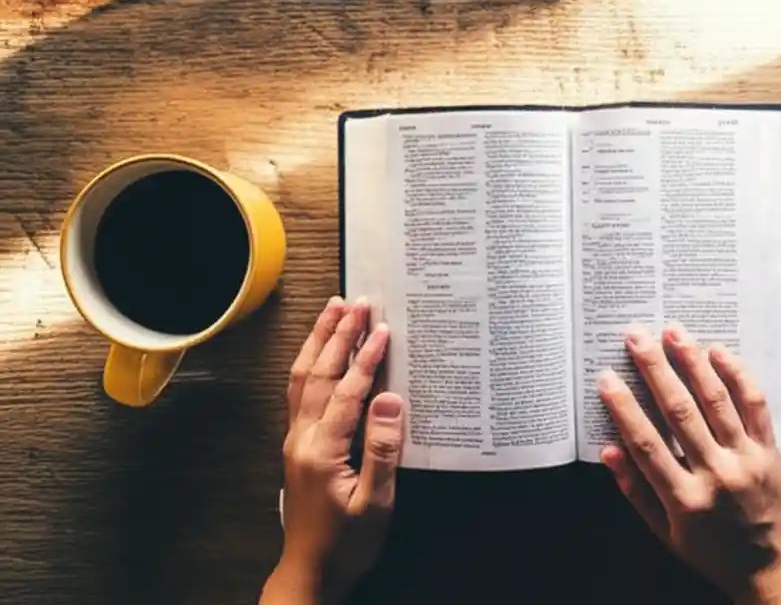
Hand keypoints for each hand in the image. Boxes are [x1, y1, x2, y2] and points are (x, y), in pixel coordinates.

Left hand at [261, 297, 405, 604]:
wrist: (310, 573)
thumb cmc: (347, 544)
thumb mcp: (375, 504)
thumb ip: (382, 451)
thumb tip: (390, 401)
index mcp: (321, 450)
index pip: (347, 392)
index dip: (366, 359)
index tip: (383, 329)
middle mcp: (302, 438)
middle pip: (318, 374)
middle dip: (337, 335)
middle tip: (357, 303)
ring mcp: (295, 441)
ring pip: (302, 378)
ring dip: (319, 342)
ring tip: (333, 310)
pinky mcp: (298, 446)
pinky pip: (300, 392)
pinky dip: (311, 363)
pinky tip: (320, 352)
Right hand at [598, 323, 780, 604]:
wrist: (771, 569)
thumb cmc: (711, 553)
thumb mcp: (664, 533)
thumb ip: (635, 492)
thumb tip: (608, 451)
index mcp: (684, 499)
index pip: (646, 443)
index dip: (623, 407)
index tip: (607, 378)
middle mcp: (716, 474)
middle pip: (679, 411)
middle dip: (654, 369)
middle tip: (635, 337)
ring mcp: (745, 459)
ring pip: (716, 400)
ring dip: (692, 361)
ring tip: (673, 331)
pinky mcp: (769, 451)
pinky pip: (754, 405)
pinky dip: (737, 375)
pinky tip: (718, 352)